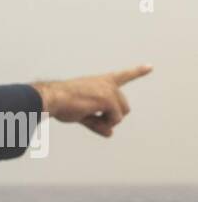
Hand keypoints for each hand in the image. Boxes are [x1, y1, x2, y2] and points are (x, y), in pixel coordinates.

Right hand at [34, 65, 151, 137]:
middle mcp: (108, 84)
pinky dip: (103, 124)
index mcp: (100, 82)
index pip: (123, 76)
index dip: (137, 71)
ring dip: (108, 122)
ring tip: (88, 118)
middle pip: (124, 107)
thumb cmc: (61, 104)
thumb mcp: (82, 114)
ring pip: (121, 115)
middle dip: (112, 118)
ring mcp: (109, 91)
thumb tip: (111, 134)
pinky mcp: (108, 100)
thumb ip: (98, 123)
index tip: (150, 67)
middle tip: (92, 120)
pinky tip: (89, 117)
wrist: (51, 98)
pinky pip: (115, 120)